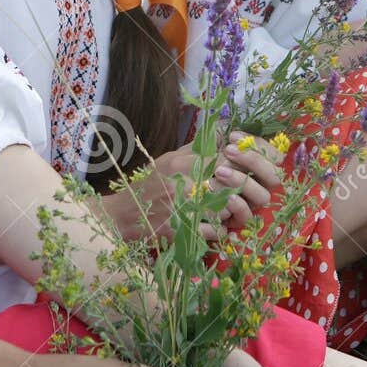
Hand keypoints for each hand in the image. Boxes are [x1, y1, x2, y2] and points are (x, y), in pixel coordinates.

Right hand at [101, 132, 283, 243]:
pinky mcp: (181, 230)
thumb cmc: (150, 183)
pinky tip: (216, 225)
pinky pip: (214, 231)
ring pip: (225, 208)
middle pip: (230, 184)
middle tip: (240, 191)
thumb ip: (198, 148)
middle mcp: (184, 183)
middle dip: (239, 189)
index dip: (240, 164)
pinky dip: (219, 229)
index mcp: (183, 162)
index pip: (226, 159)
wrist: (123, 213)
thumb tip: (225, 135)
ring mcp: (183, 208)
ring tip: (225, 208)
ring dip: (230, 210)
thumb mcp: (171, 158)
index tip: (242, 169)